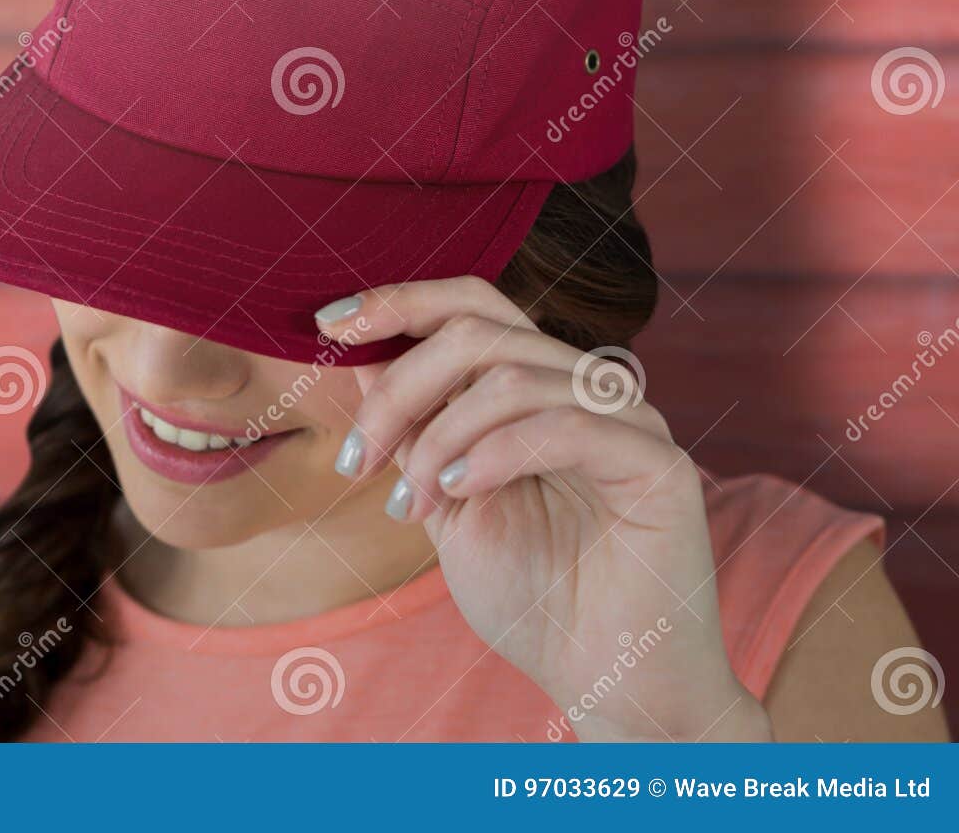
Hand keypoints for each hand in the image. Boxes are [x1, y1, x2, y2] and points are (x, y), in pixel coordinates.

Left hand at [318, 278, 772, 742]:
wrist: (602, 682)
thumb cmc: (531, 597)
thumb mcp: (445, 502)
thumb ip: (415, 432)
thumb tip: (362, 359)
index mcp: (538, 387)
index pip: (471, 307)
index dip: (398, 302)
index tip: (327, 326)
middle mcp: (584, 388)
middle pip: (478, 332)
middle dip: (397, 391)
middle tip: (356, 460)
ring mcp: (628, 418)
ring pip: (510, 377)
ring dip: (438, 438)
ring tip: (414, 504)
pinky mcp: (658, 461)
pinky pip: (564, 424)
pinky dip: (495, 455)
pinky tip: (460, 492)